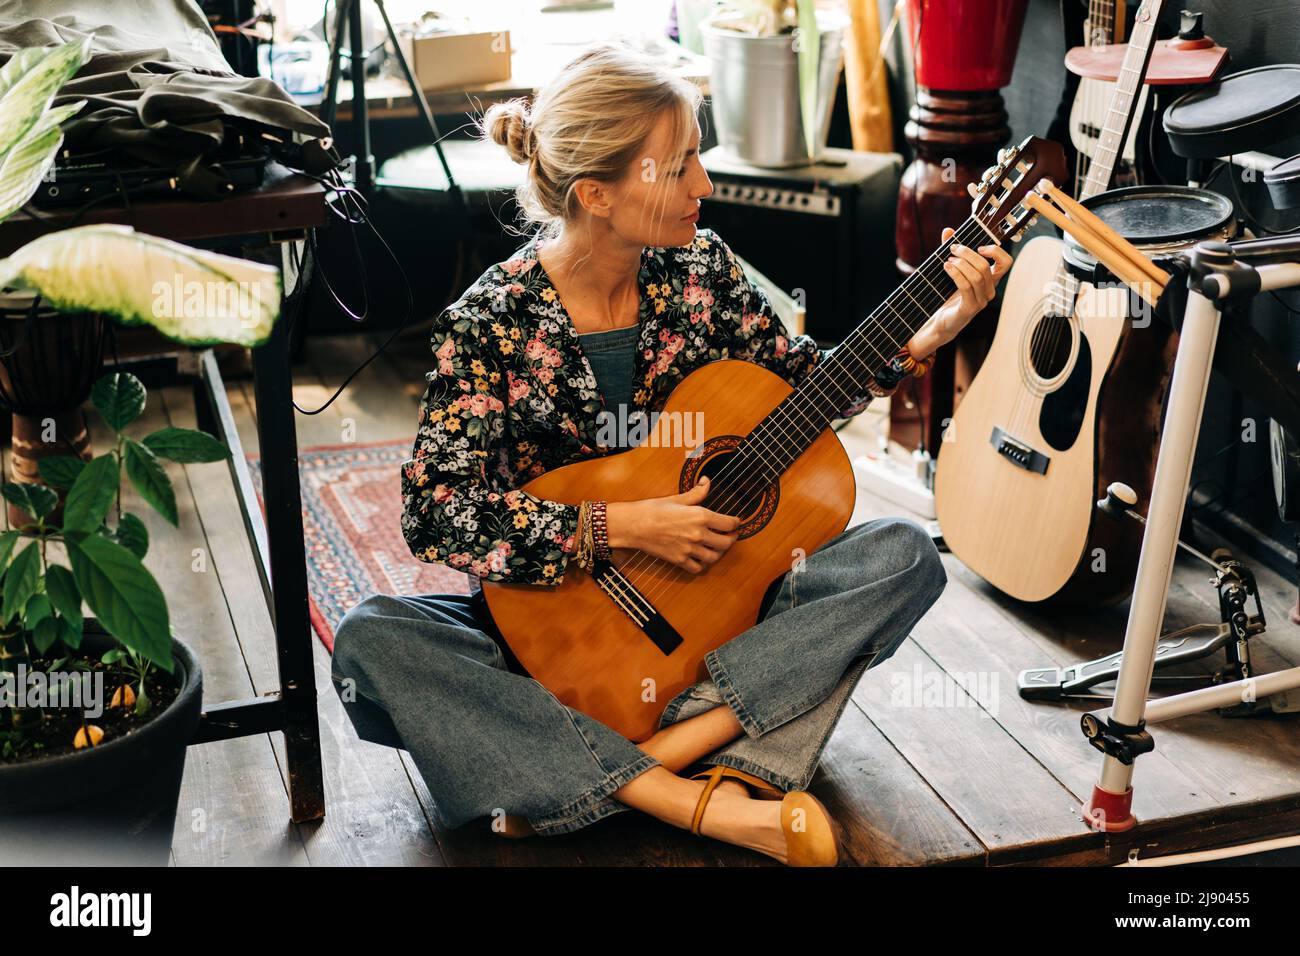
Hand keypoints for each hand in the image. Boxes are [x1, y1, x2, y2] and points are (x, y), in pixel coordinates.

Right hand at [605, 476, 740, 573]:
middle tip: (731, 536)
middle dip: (731, 539)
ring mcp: (689, 549)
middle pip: (726, 542)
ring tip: (717, 547)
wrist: (633, 525)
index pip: (729, 523)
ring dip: (719, 553)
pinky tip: (701, 558)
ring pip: (714, 557)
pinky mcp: (679, 560)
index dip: (736, 523)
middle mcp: (698, 534)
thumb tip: (707, 482)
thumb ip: (697, 493)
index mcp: (700, 516)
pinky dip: (702, 564)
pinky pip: (698, 567)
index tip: (736, 522)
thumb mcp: (677, 498)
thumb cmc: (652, 510)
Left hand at [908, 227, 1012, 356]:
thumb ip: (952, 251)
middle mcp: (990, 290)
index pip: (1006, 263)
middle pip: (985, 266)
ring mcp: (981, 301)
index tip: (979, 246)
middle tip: (953, 248)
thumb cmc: (949, 296)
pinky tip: (946, 267)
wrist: (942, 322)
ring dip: (961, 264)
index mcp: (990, 280)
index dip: (996, 251)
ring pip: (977, 276)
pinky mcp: (970, 308)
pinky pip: (966, 287)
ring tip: (948, 260)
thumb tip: (948, 230)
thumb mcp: (952, 271)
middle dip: (968, 253)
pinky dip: (956, 274)